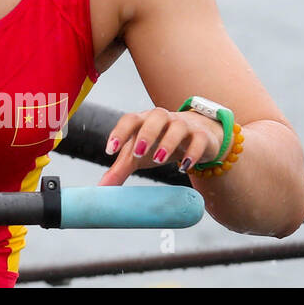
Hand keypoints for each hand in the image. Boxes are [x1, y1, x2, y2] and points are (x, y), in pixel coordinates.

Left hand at [99, 107, 224, 185]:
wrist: (197, 136)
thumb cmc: (159, 143)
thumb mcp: (139, 156)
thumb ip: (120, 169)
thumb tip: (101, 188)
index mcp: (143, 120)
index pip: (130, 119)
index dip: (119, 132)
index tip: (110, 150)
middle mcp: (163, 118)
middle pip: (156, 116)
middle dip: (146, 133)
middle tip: (137, 154)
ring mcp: (184, 125)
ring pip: (178, 126)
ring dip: (168, 142)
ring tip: (159, 160)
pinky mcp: (202, 136)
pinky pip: (199, 140)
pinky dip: (192, 153)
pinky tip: (184, 167)